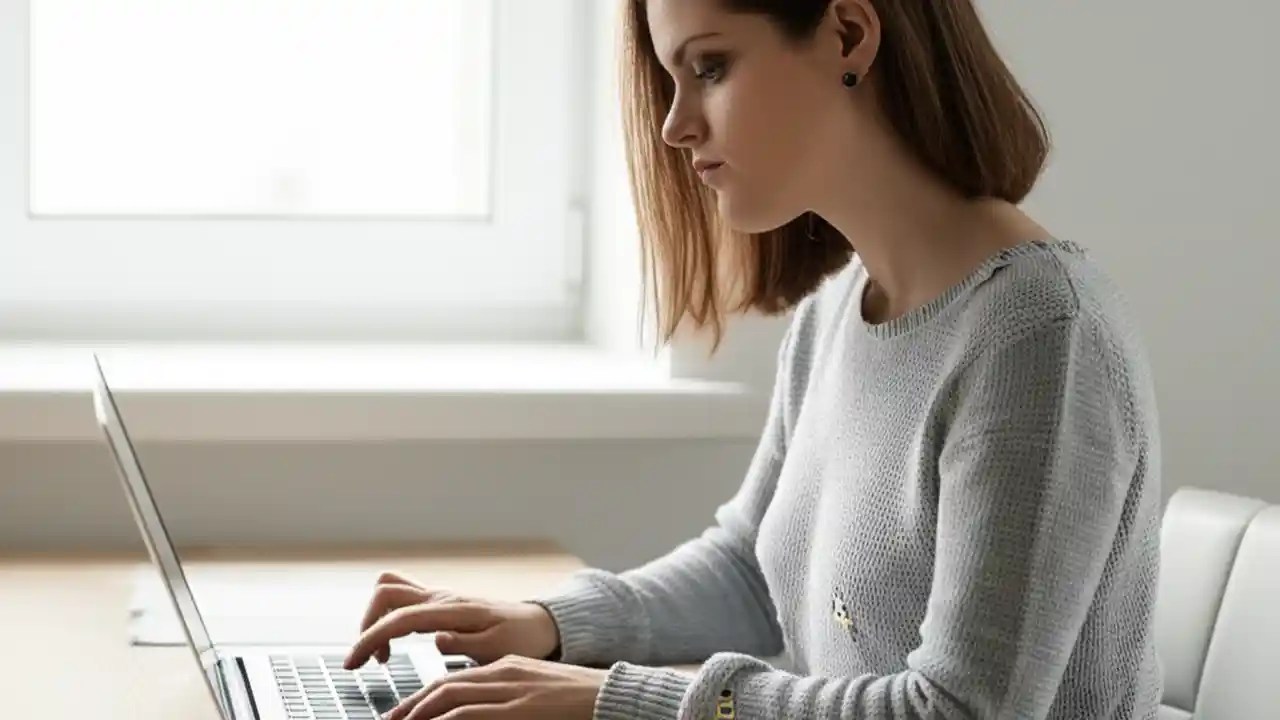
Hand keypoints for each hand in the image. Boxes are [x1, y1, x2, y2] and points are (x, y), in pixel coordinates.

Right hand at [344, 571, 560, 669]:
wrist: (537, 625)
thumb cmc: (520, 639)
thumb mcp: (497, 649)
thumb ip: (465, 643)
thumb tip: (436, 638)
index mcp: (451, 610)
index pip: (398, 617)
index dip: (371, 638)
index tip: (354, 663)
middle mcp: (441, 597)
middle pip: (386, 592)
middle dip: (366, 624)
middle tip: (366, 660)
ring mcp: (439, 597)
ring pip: (391, 590)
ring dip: (375, 618)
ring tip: (382, 655)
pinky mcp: (440, 603)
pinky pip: (403, 598)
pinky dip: (389, 617)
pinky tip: (397, 643)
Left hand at [383, 654, 608, 719]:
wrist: (610, 697)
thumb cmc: (576, 700)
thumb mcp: (534, 692)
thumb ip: (505, 698)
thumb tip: (477, 712)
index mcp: (507, 668)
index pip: (453, 680)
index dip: (423, 699)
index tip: (405, 715)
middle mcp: (504, 674)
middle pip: (445, 686)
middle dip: (413, 707)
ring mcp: (511, 691)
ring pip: (451, 698)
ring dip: (421, 714)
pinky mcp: (520, 709)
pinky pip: (471, 714)